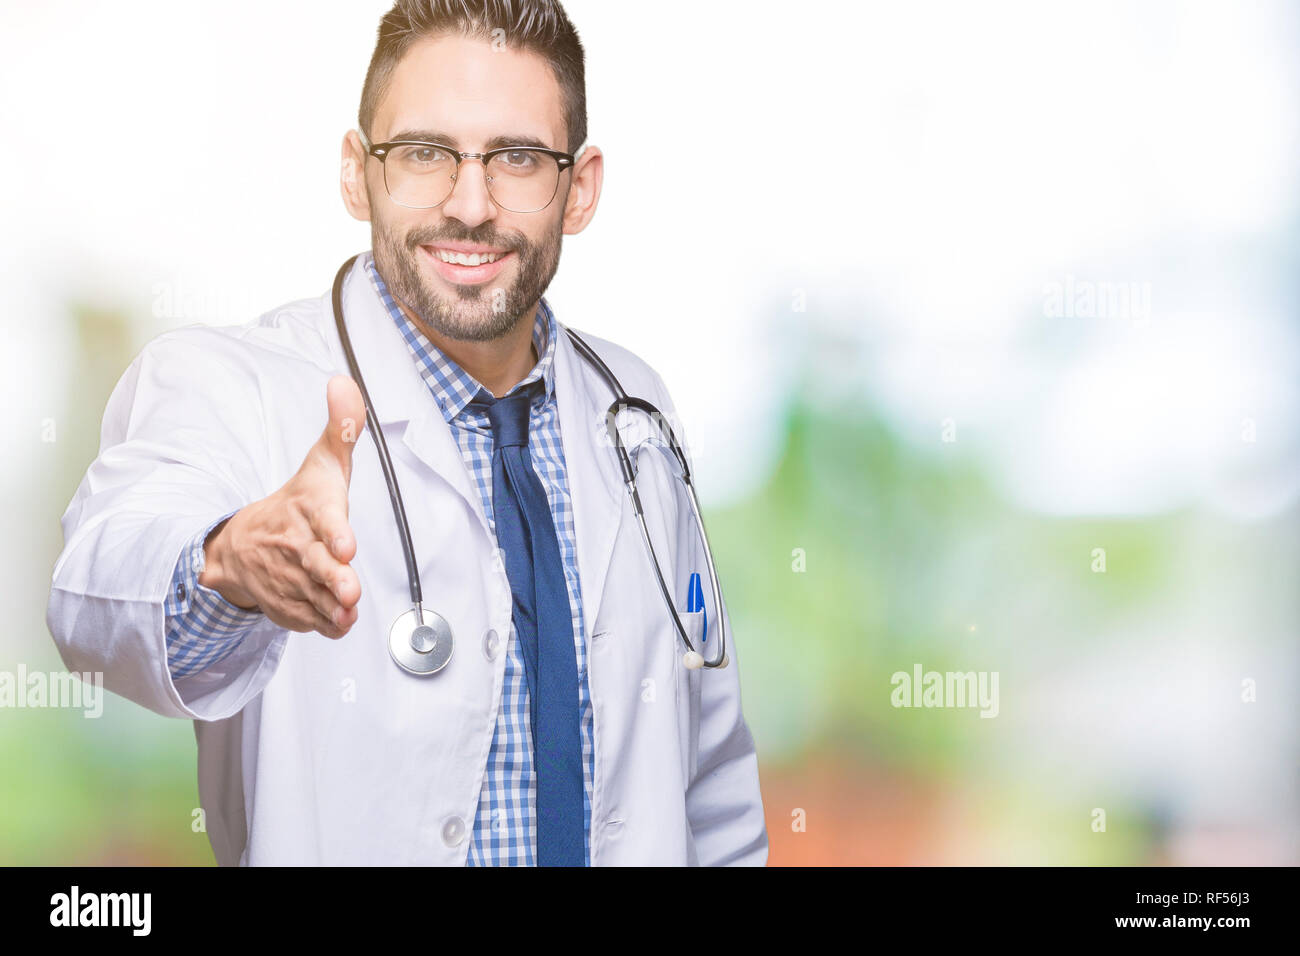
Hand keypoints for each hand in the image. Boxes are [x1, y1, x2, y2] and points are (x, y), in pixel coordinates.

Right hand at [199, 376, 365, 638]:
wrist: (242, 545)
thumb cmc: (296, 503)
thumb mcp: (321, 463)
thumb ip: (343, 428)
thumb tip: (345, 383)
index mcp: (308, 509)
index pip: (323, 517)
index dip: (334, 531)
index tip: (346, 544)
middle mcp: (296, 545)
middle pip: (316, 564)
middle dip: (333, 578)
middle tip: (349, 589)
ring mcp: (290, 578)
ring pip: (314, 598)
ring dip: (331, 607)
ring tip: (346, 611)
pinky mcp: (288, 605)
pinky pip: (307, 620)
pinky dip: (321, 624)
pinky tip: (335, 620)